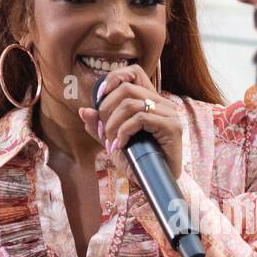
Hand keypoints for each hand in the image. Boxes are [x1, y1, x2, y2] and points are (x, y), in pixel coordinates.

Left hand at [78, 63, 181, 181]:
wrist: (157, 183)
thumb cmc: (138, 162)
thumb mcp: (113, 142)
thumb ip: (99, 126)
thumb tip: (84, 111)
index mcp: (151, 101)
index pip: (134, 73)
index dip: (113, 79)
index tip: (98, 99)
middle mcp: (162, 103)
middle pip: (127, 89)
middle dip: (106, 109)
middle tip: (103, 130)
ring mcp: (169, 114)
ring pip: (131, 103)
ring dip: (113, 124)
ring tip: (111, 141)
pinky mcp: (172, 127)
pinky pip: (140, 118)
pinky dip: (124, 131)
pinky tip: (120, 145)